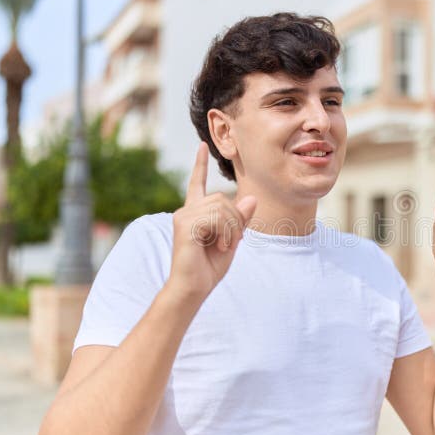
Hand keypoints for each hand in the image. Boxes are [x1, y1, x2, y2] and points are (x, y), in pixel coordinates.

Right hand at [168, 142, 256, 300]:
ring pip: (222, 206)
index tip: (201, 146)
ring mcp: (183, 216)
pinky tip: (220, 246)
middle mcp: (186, 211)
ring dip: (232, 228)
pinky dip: (226, 233)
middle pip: (222, 197)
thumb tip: (251, 198)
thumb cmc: (209, 268)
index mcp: (196, 213)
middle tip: (232, 242)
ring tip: (225, 245)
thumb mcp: (231, 240)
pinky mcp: (185, 224)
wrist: (193, 288)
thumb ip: (240, 220)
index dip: (200, 164)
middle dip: (236, 219)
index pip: (197, 183)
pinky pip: (217, 218)